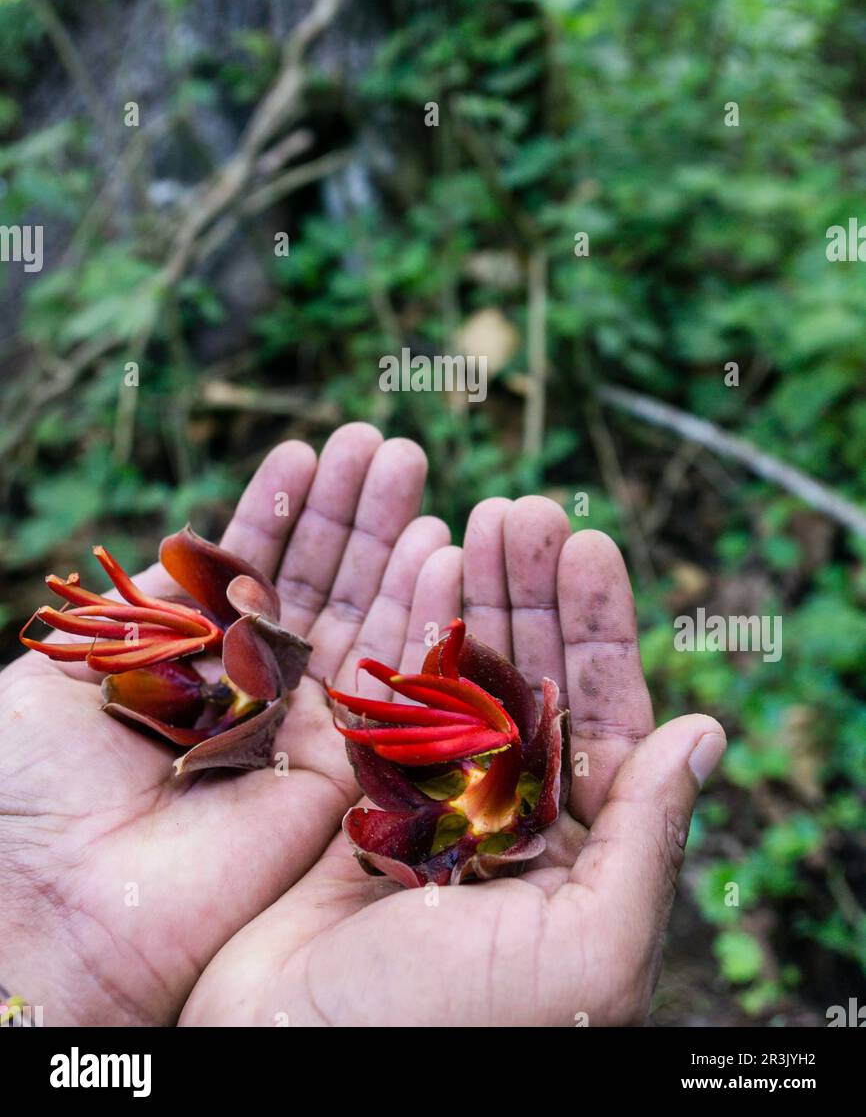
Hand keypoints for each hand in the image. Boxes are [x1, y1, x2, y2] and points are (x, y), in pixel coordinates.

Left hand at [0, 423, 449, 1025]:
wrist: (45, 897)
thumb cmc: (28, 777)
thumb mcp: (88, 653)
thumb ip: (160, 599)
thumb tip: (207, 543)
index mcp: (190, 659)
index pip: (249, 569)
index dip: (280, 509)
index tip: (306, 449)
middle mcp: (251, 690)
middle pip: (315, 585)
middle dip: (348, 511)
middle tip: (380, 442)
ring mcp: (300, 731)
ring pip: (360, 621)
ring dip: (389, 542)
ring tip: (408, 462)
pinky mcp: (341, 778)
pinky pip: (390, 684)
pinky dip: (417, 611)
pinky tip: (433, 543)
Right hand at [180, 497, 724, 1027]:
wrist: (292, 1073)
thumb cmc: (454, 1032)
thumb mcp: (586, 945)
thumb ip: (646, 839)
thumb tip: (705, 733)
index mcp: (570, 859)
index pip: (600, 718)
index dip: (597, 627)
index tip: (591, 543)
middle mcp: (502, 825)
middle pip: (527, 680)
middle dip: (531, 592)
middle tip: (525, 507)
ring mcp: (424, 808)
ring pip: (458, 678)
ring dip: (472, 595)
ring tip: (479, 515)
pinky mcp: (352, 801)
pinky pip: (385, 697)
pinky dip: (401, 631)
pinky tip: (419, 566)